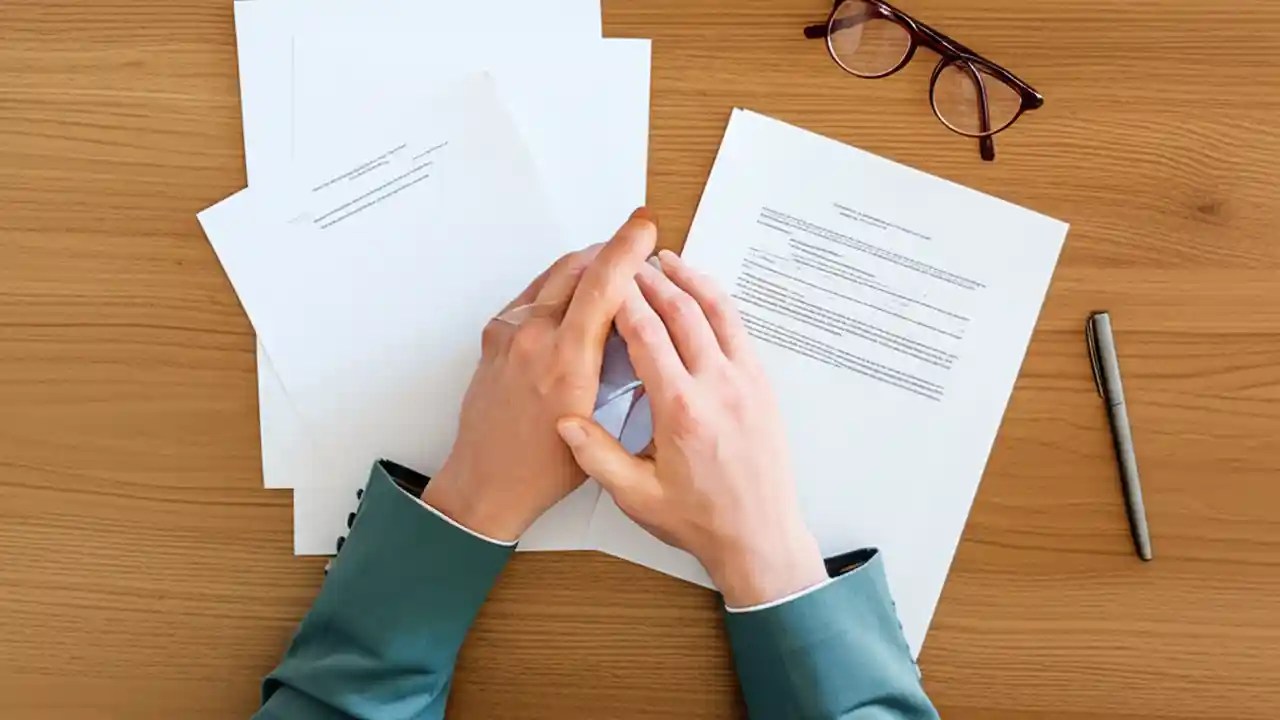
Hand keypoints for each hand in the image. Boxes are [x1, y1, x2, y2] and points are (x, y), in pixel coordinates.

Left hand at [422, 209, 657, 541]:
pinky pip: (534, 294)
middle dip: (613, 251)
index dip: (629, 247)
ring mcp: (509, 334)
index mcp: (567, 361)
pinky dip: (560, 286)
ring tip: (613, 272)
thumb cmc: (542, 468)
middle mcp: (534, 339)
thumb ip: (618, 370)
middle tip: (639, 247)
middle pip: (578, 268)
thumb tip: (639, 333)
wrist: (487, 484)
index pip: (603, 284)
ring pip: (555, 277)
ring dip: (587, 266)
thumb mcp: (601, 423)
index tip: (646, 227)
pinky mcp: (494, 336)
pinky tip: (577, 298)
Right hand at [555, 250, 826, 606]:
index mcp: (681, 411)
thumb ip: (597, 455)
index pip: (647, 335)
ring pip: (717, 311)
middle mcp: (718, 388)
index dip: (623, 300)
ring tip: (664, 261)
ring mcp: (746, 382)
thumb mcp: (636, 496)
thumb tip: (565, 418)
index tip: (605, 279)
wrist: (759, 537)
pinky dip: (717, 302)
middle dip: (650, 280)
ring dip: (689, 280)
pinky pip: (738, 329)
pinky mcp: (761, 385)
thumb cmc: (700, 520)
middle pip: (681, 312)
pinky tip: (700, 294)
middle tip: (626, 260)